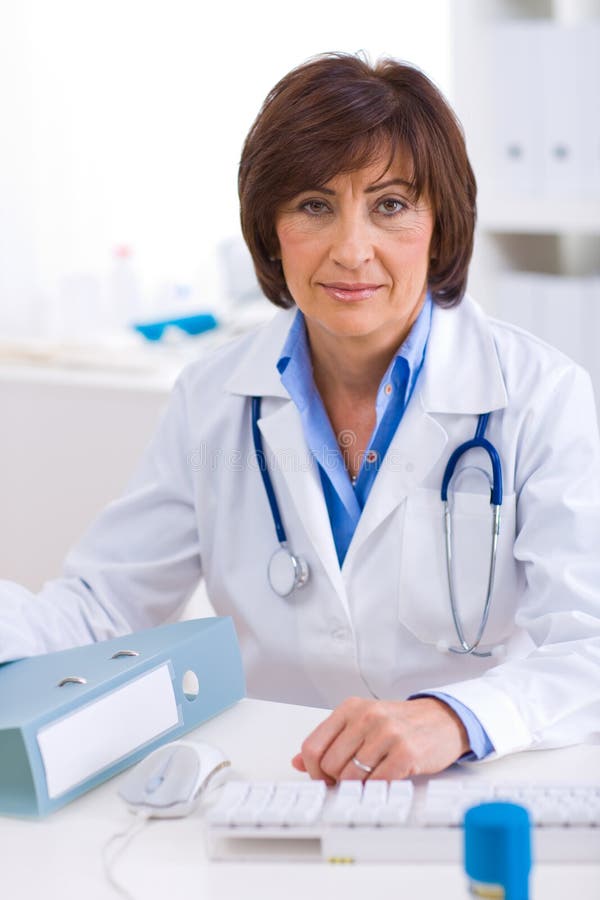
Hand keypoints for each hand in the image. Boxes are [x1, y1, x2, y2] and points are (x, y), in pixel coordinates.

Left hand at [291, 696, 469, 782]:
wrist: (442, 720)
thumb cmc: (400, 723)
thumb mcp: (361, 723)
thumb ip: (330, 741)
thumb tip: (297, 762)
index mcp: (350, 708)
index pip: (312, 746)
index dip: (313, 771)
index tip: (323, 778)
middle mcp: (366, 717)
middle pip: (329, 765)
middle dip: (336, 781)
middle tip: (351, 781)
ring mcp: (386, 734)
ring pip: (351, 777)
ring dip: (357, 787)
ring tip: (369, 780)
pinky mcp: (405, 753)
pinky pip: (376, 783)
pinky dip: (376, 789)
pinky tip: (383, 781)